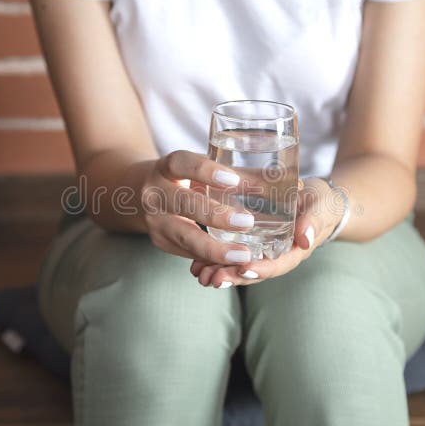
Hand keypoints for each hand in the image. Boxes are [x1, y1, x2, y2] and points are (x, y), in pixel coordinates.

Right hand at [140, 150, 256, 265]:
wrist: (141, 195)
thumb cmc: (184, 179)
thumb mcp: (202, 171)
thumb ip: (238, 176)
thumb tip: (283, 180)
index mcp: (166, 167)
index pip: (181, 163)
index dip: (205, 171)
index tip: (233, 180)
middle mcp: (154, 193)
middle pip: (183, 203)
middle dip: (215, 215)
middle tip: (247, 222)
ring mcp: (154, 221)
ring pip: (184, 236)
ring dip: (214, 248)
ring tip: (243, 255)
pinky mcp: (161, 242)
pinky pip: (187, 253)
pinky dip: (211, 258)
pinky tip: (232, 262)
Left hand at [190, 178, 343, 287]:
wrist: (315, 200)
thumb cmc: (320, 203)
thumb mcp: (321, 207)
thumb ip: (314, 221)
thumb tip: (305, 239)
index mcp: (294, 252)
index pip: (277, 266)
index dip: (260, 269)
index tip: (243, 269)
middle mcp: (275, 257)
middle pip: (252, 271)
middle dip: (232, 276)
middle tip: (211, 278)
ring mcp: (261, 253)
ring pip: (238, 266)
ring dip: (219, 272)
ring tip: (199, 274)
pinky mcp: (250, 245)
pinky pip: (231, 255)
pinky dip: (214, 260)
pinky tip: (196, 263)